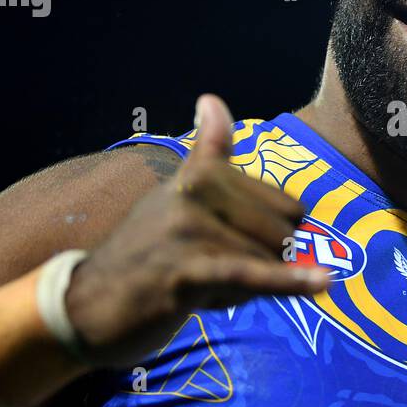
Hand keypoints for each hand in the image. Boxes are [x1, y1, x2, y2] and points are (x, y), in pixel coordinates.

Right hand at [64, 93, 327, 366]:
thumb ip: (207, 152)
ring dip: (244, 290)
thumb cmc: (144, 253)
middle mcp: (196, 193)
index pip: (288, 207)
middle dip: (260, 265)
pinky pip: (250, 275)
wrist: (85, 307)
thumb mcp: (177, 195)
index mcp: (203, 174)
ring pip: (267, 262)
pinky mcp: (186, 272)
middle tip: (209, 272)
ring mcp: (189, 230)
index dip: (267, 239)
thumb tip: (211, 98)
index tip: (225, 246)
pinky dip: (287, 283)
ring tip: (197, 288)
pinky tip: (321, 284)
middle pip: (284, 235)